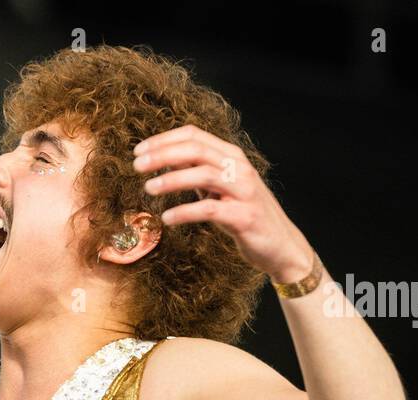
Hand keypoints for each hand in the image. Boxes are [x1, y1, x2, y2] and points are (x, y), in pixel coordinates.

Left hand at [133, 125, 314, 282]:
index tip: (139, 151)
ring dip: (172, 179)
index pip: (194, 136)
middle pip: (196, 150)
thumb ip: (197, 173)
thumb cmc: (244, 215)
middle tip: (137, 165)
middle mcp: (239, 168)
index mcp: (231, 156)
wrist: (280, 245)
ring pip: (204, 175)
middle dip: (163, 155)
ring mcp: (243, 191)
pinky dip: (185, 212)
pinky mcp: (244, 216)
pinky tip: (167, 218)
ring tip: (148, 188)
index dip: (164, 140)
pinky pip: (210, 210)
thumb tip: (164, 161)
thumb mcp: (220, 189)